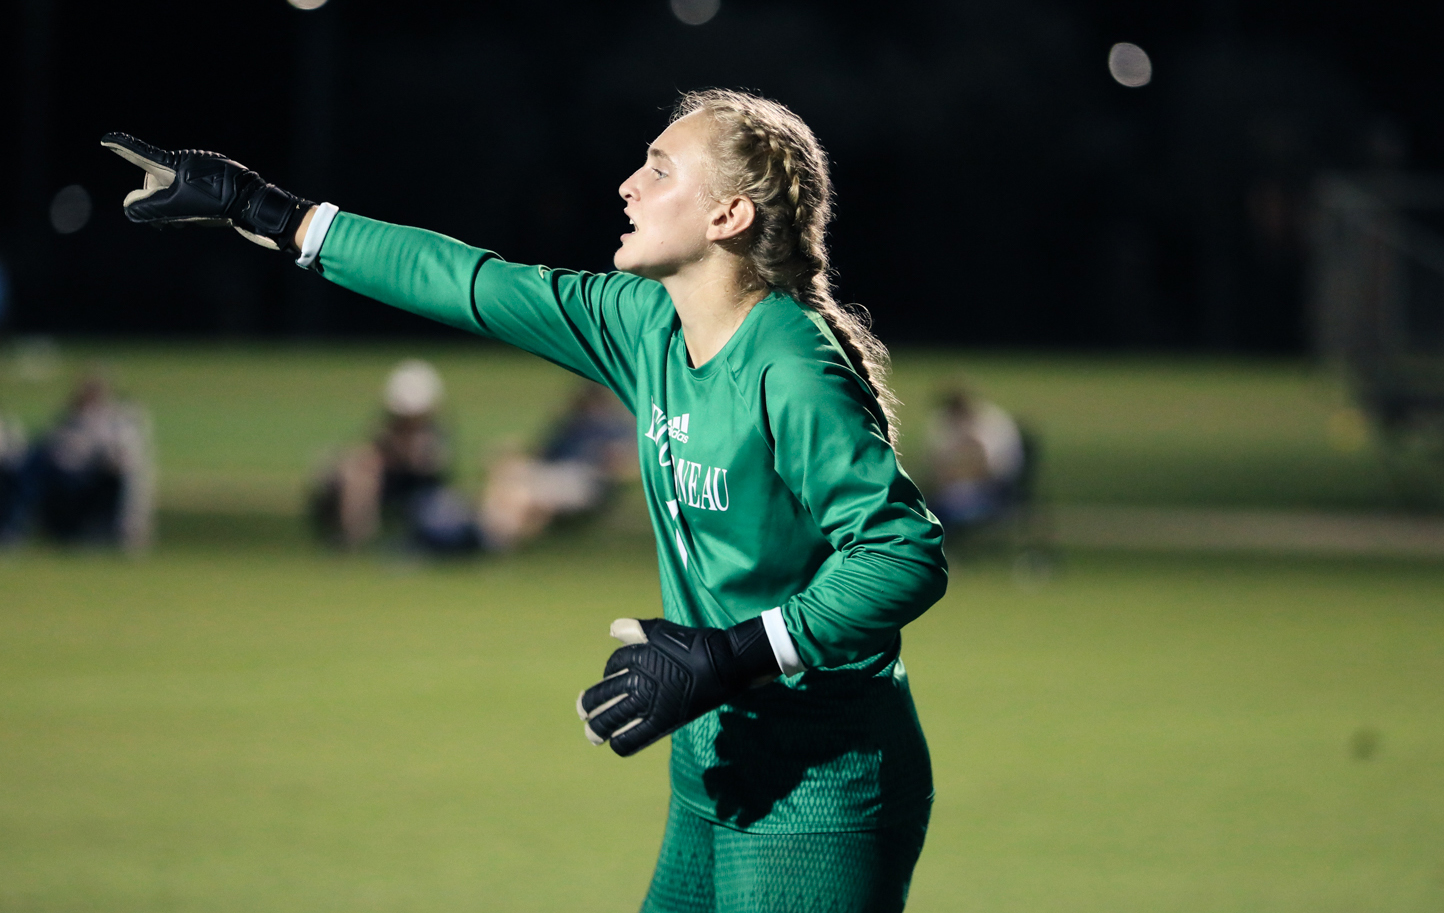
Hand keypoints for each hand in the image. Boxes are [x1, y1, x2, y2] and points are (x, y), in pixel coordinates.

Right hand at [100, 132, 313, 252]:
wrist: (259, 206)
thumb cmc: (220, 202)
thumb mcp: (179, 207)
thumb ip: (149, 207)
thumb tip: (129, 207)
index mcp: (177, 163)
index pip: (142, 154)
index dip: (123, 147)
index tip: (106, 138)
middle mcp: (188, 164)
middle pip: (156, 180)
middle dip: (153, 199)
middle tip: (163, 221)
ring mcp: (203, 175)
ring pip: (174, 192)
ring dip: (172, 209)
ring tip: (182, 223)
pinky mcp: (217, 188)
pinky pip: (192, 197)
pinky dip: (188, 211)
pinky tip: (199, 220)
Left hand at [577, 616, 780, 756]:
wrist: (723, 664)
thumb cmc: (692, 644)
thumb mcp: (660, 630)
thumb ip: (634, 629)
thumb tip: (611, 630)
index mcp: (636, 658)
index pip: (611, 669)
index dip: (608, 674)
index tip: (611, 680)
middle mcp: (638, 681)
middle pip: (603, 696)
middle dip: (588, 705)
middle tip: (581, 710)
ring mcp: (649, 703)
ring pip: (612, 719)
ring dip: (597, 728)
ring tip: (592, 734)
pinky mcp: (662, 722)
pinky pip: (634, 738)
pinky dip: (621, 743)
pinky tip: (614, 744)